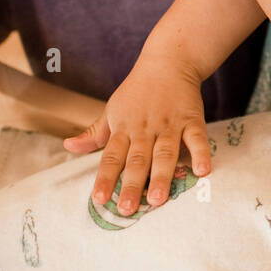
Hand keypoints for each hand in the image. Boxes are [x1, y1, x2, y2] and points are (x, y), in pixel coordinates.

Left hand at [63, 54, 211, 214]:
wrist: (168, 61)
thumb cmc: (137, 91)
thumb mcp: (112, 110)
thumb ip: (94, 133)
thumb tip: (67, 147)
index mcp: (123, 128)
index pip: (111, 157)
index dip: (105, 178)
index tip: (98, 200)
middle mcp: (145, 129)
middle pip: (137, 160)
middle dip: (132, 185)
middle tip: (128, 209)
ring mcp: (170, 124)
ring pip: (164, 153)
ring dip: (161, 176)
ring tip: (158, 200)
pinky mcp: (192, 119)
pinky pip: (197, 138)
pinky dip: (200, 154)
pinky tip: (203, 171)